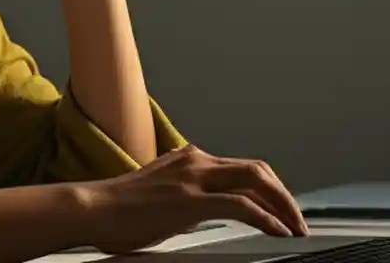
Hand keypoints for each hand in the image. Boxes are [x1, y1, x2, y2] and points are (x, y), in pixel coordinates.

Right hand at [78, 145, 308, 254]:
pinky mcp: (190, 200)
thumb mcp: (159, 193)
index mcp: (189, 159)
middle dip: (283, 194)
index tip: (281, 207)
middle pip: (256, 170)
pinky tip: (277, 231)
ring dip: (282, 205)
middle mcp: (195, 162)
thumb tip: (201, 210)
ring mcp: (193, 178)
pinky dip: (265, 217)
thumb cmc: (117, 208)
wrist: (91, 208)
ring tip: (295, 227)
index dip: (268, 187)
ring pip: (255, 181)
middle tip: (298, 219)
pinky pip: (241, 205)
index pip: (241, 168)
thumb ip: (184, 195)